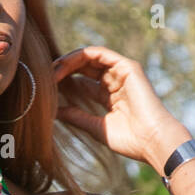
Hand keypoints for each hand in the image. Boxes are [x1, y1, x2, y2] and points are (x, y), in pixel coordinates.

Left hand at [53, 44, 189, 166]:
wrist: (152, 141)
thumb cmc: (130, 140)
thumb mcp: (96, 127)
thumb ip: (76, 116)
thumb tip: (54, 112)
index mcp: (110, 96)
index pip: (82, 82)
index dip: (63, 82)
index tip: (44, 89)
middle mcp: (116, 81)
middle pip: (84, 67)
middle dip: (62, 69)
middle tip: (43, 76)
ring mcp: (122, 72)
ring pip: (89, 57)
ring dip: (67, 62)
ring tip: (50, 72)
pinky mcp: (127, 66)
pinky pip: (99, 53)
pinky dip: (79, 57)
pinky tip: (63, 67)